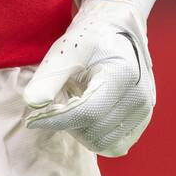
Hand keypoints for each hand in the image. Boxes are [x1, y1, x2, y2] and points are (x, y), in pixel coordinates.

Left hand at [22, 0, 154, 155]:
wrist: (117, 31)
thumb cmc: (91, 37)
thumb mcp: (66, 50)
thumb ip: (49, 77)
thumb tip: (31, 103)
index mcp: (123, 74)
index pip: (86, 112)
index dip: (56, 119)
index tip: (31, 119)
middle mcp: (139, 97)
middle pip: (93, 131)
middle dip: (68, 122)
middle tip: (58, 102)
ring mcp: (144, 111)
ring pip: (102, 142)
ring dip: (81, 130)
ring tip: (75, 104)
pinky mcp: (141, 120)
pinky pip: (114, 145)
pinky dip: (95, 135)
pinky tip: (88, 113)